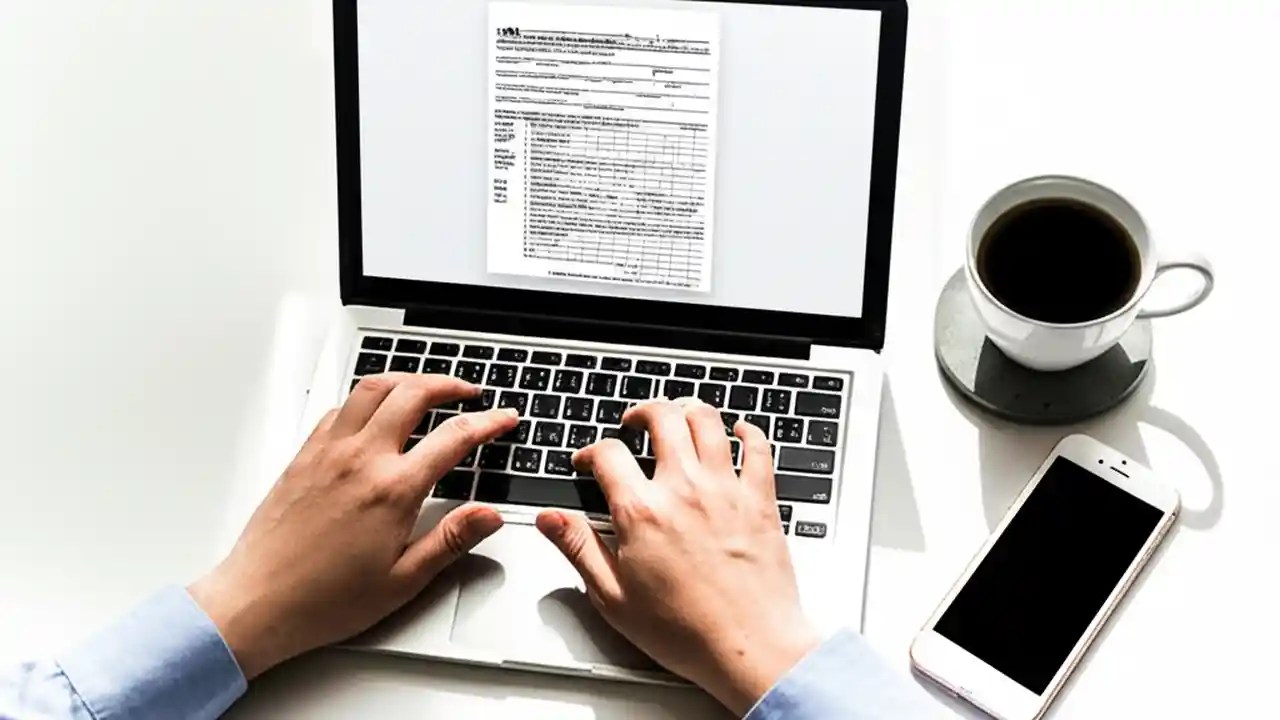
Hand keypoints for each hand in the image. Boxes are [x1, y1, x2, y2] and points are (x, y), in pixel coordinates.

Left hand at [189, 373, 517, 677]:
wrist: (257, 602)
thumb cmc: (323, 599)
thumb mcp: (403, 580)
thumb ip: (451, 540)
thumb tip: (488, 515)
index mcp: (392, 490)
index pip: (453, 438)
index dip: (488, 422)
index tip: (504, 418)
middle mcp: (360, 460)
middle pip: (413, 394)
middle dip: (450, 384)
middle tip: (470, 392)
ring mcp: (328, 452)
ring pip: (373, 389)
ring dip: (407, 379)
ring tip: (426, 386)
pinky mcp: (304, 456)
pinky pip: (339, 408)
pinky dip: (366, 398)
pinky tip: (373, 411)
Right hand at [536, 398, 820, 714]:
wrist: (749, 647)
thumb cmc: (686, 631)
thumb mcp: (613, 597)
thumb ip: (579, 548)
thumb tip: (550, 519)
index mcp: (642, 513)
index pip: (608, 454)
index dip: (590, 452)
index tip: (588, 461)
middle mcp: (683, 489)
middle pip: (662, 418)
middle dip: (641, 413)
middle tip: (634, 423)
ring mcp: (725, 490)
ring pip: (707, 421)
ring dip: (689, 409)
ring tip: (679, 416)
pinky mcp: (760, 499)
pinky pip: (757, 447)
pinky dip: (747, 431)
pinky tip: (739, 430)